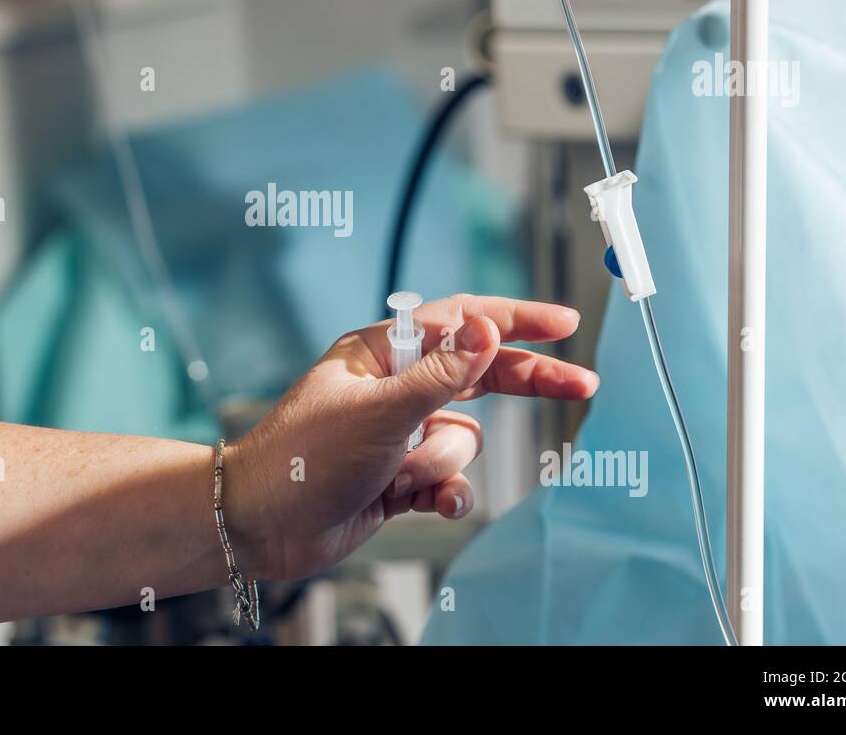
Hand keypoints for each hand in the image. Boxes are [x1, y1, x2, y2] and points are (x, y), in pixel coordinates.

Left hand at [227, 293, 598, 580]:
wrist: (264, 523)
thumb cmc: (306, 456)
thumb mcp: (380, 410)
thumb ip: (441, 373)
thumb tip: (487, 326)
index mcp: (383, 353)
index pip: (462, 323)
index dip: (515, 320)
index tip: (564, 322)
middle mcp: (396, 387)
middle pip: (481, 376)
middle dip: (527, 384)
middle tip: (582, 384)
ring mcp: (400, 433)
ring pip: (464, 440)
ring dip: (440, 463)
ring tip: (400, 474)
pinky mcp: (400, 477)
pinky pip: (450, 480)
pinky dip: (443, 493)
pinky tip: (424, 503)